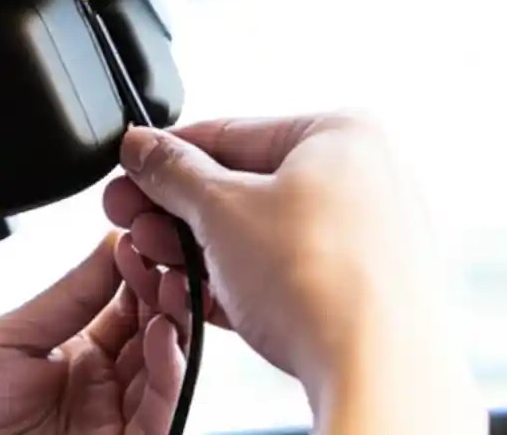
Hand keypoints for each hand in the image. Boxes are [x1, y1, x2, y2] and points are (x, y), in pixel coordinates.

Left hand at [0, 232, 185, 434]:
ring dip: (173, 325)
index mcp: (77, 357)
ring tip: (169, 288)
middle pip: (154, 335)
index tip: (142, 238)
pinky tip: (161, 335)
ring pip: (164, 370)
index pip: (126, 307)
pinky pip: (159, 413)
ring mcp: (115, 420)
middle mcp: (104, 388)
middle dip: (164, 293)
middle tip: (167, 257)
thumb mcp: (10, 339)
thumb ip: (67, 297)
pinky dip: (167, 373)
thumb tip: (109, 244)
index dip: (137, 272)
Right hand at [105, 116, 485, 434]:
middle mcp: (365, 178)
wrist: (377, 373)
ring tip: (159, 267)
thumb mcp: (219, 210)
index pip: (230, 133)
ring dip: (199, 252)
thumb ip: (171, 172)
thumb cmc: (320, 280)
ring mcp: (369, 237)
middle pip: (243, 186)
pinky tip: (196, 298)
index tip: (129, 173)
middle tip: (133, 226)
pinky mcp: (364, 290)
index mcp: (341, 135)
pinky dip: (239, 283)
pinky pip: (286, 273)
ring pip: (261, 234)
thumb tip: (141, 146)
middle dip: (178, 213)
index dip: (167, 157)